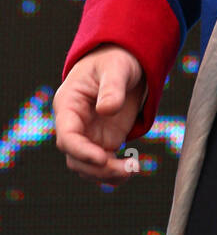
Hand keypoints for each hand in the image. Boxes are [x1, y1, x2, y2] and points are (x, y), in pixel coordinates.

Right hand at [53, 44, 145, 183]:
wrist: (126, 61)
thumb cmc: (116, 60)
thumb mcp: (116, 67)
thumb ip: (111, 87)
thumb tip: (107, 110)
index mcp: (68, 105)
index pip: (66, 136)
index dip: (81, 151)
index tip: (102, 158)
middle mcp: (74, 125)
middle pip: (75, 158)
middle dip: (98, 168)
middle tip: (127, 168)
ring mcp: (88, 135)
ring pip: (88, 167)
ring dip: (107, 175)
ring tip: (133, 168)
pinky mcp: (104, 141)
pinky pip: (103, 165)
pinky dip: (115, 173)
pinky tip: (132, 168)